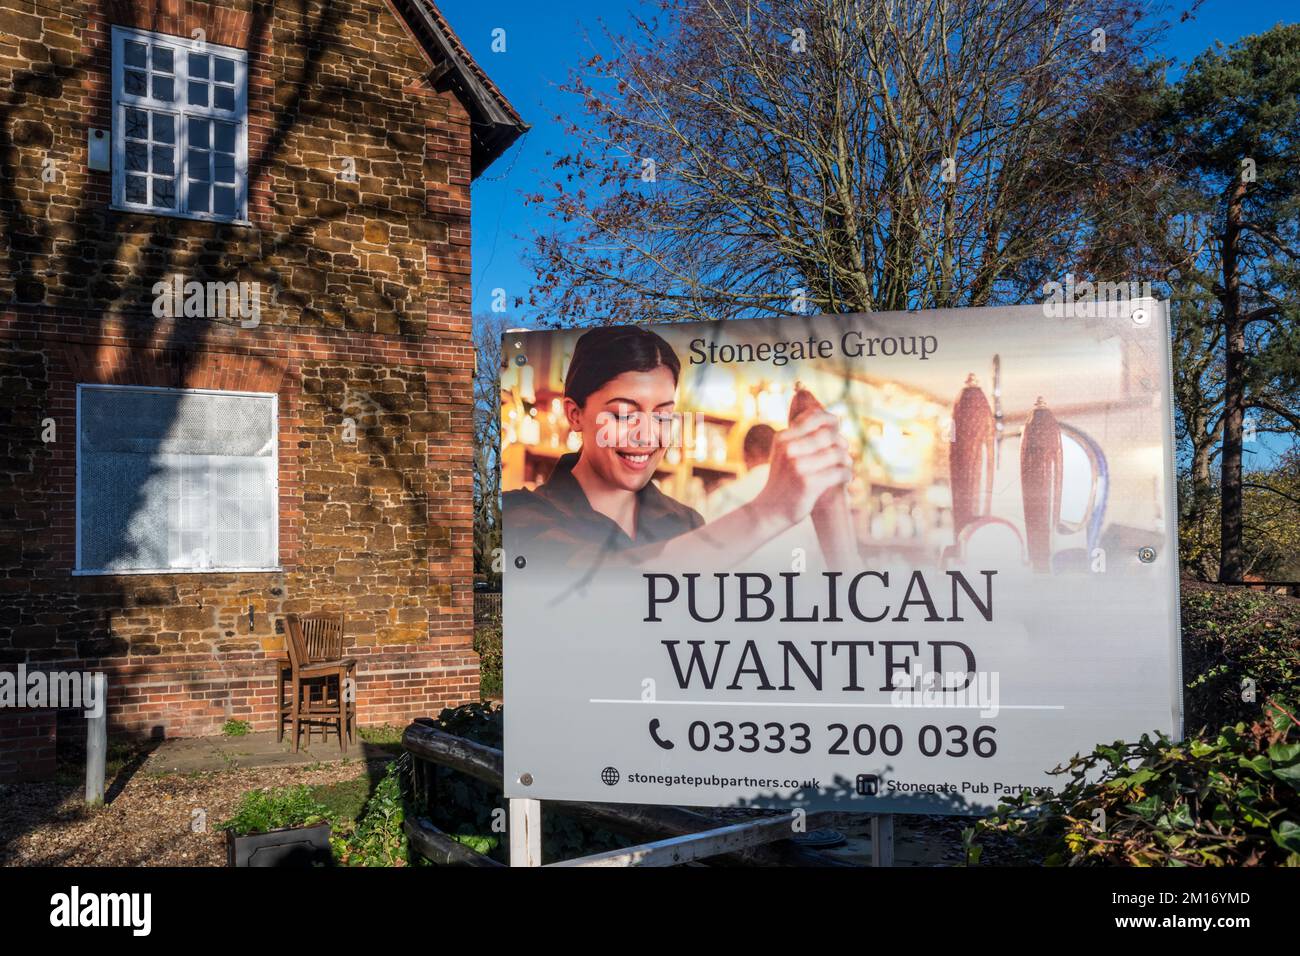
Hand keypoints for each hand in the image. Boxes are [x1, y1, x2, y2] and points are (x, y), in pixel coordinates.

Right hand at [749, 410, 852, 530]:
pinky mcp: (808, 483)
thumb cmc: (783, 481)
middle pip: (830, 435)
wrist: (769, 510)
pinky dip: (846, 475)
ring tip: (845, 467)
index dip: (831, 420)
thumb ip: (801, 436)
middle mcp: (788, 448)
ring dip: (846, 461)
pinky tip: (844, 479)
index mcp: (783, 437)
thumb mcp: (784, 453)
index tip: (837, 430)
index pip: (814, 417)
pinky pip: (839, 472)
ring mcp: (797, 465)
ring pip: (838, 454)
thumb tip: (833, 421)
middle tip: (844, 455)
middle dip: (842, 444)